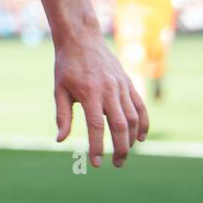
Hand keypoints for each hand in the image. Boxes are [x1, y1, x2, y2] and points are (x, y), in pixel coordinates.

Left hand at [54, 31, 148, 167]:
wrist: (81, 38)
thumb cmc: (67, 66)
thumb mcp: (59, 89)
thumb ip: (62, 116)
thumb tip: (61, 140)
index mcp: (89, 92)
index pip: (96, 126)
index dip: (97, 146)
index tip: (95, 163)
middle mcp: (109, 90)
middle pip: (119, 125)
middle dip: (120, 148)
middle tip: (117, 164)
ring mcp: (121, 86)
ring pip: (133, 118)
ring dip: (131, 139)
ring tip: (124, 153)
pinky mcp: (128, 83)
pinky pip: (140, 107)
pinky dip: (143, 123)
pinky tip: (139, 137)